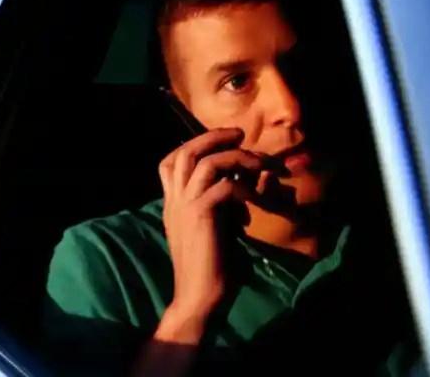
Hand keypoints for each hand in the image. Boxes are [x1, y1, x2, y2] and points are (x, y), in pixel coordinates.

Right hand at [157, 128, 261, 334]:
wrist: (199, 296)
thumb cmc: (210, 267)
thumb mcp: (214, 228)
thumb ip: (220, 206)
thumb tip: (242, 186)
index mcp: (173, 203)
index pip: (170, 161)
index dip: (194, 144)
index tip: (223, 140)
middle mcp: (175, 201)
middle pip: (185, 153)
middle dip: (213, 138)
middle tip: (239, 133)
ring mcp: (185, 208)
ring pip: (205, 164)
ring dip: (235, 157)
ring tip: (258, 160)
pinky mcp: (200, 217)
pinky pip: (223, 188)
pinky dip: (242, 185)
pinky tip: (255, 195)